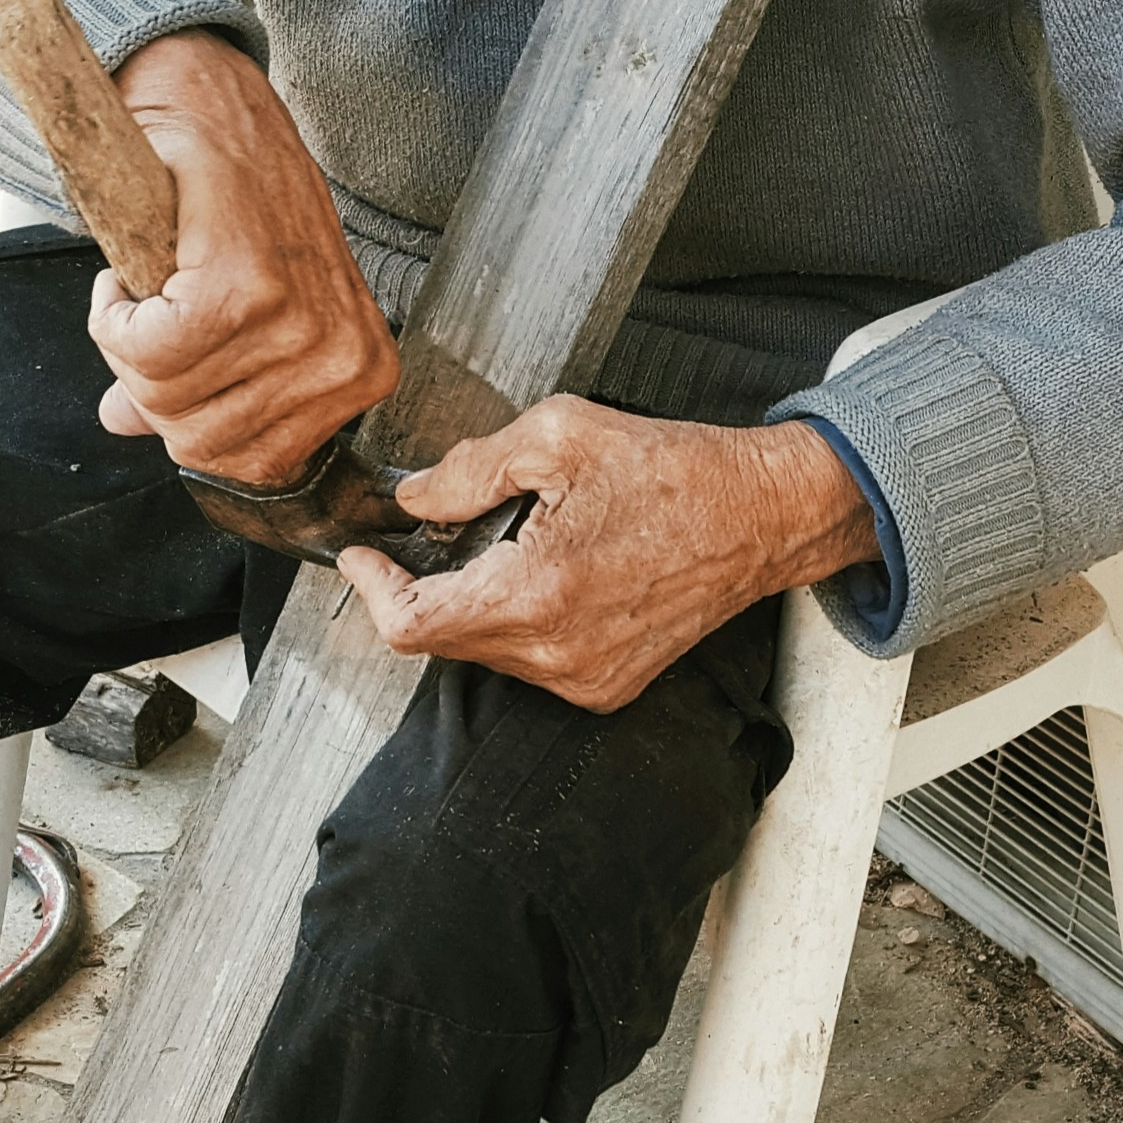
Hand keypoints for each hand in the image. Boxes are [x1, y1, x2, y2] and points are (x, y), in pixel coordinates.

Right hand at [86, 30, 396, 483]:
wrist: (215, 106)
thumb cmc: (234, 201)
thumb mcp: (237, 306)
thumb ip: (193, 383)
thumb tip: (126, 423)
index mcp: (360, 375)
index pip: (247, 468)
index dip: (184, 418)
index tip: (174, 352)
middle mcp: (345, 361)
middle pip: (199, 443)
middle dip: (149, 384)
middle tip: (150, 312)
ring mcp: (301, 328)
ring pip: (166, 398)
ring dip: (126, 342)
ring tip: (148, 283)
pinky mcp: (246, 289)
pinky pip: (146, 353)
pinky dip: (113, 317)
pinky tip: (133, 273)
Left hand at [339, 400, 881, 711]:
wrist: (760, 517)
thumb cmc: (675, 472)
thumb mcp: (559, 435)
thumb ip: (469, 470)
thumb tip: (414, 498)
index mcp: (536, 594)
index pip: (413, 624)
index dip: (373, 590)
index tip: (362, 557)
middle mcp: (557, 654)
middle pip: (444, 639)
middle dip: (424, 587)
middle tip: (432, 533)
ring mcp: (584, 679)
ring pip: (485, 652)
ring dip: (474, 603)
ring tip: (513, 545)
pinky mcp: (607, 686)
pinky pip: (530, 662)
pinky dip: (518, 621)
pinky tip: (550, 573)